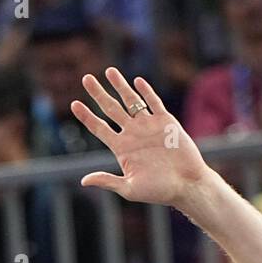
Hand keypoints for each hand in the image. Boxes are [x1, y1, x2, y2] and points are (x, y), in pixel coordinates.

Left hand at [72, 67, 211, 209]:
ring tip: (109, 71)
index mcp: (122, 148)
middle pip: (111, 109)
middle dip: (98, 94)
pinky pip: (154, 103)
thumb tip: (84, 181)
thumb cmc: (159, 191)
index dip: (86, 116)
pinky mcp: (166, 122)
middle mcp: (132, 134)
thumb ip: (108, 181)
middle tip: (86, 79)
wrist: (187, 185)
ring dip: (120, 86)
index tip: (74, 104)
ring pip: (131, 101)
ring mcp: (149, 126)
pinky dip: (146, 92)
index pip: (99, 128)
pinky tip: (137, 81)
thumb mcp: (129, 189)